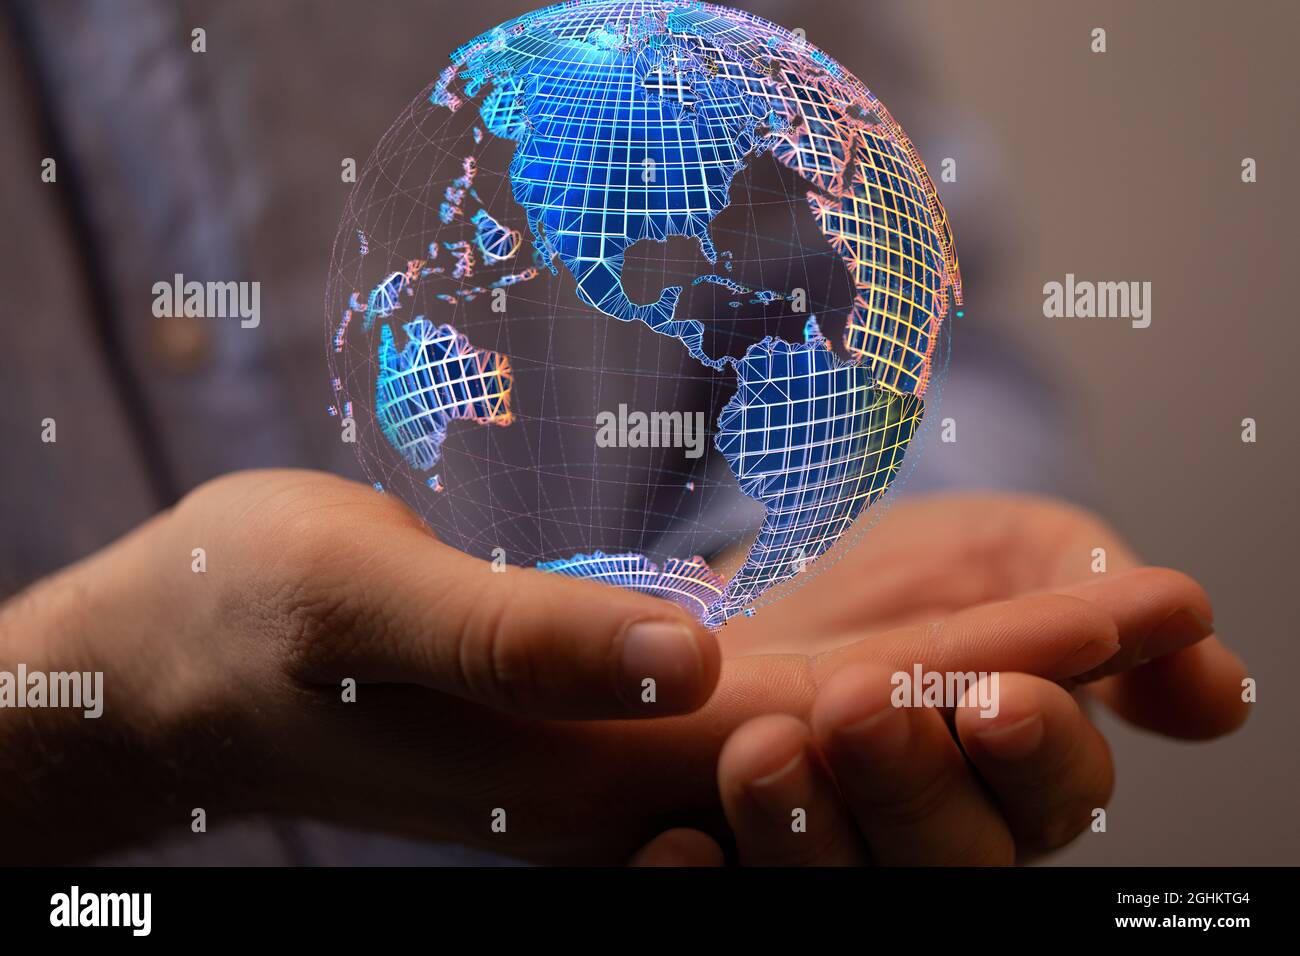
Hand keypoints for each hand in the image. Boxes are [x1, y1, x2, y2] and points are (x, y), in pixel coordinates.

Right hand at [0, 476, 1239, 863]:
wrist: (190, 653)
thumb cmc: (252, 618)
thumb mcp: (361, 606)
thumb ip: (515, 641)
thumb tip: (682, 658)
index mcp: (592, 765)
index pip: (843, 722)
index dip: (998, 670)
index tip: (1141, 618)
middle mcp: (630, 776)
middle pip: (869, 735)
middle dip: (1025, 680)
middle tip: (1170, 617)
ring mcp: (619, 749)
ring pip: (834, 722)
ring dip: (963, 672)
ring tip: (1086, 620)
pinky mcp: (600, 711)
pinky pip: (769, 694)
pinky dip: (873, 664)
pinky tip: (928, 635)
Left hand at [632, 495, 1249, 864]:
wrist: (775, 581)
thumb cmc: (907, 576)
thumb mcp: (1007, 549)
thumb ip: (1092, 597)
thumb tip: (1214, 683)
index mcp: (1013, 768)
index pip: (1053, 789)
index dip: (1037, 752)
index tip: (998, 695)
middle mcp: (933, 830)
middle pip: (952, 857)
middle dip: (911, 785)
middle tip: (860, 705)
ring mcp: (833, 851)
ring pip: (841, 883)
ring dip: (804, 831)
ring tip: (761, 755)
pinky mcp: (738, 856)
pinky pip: (722, 890)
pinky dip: (697, 876)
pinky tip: (676, 845)